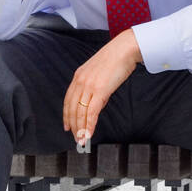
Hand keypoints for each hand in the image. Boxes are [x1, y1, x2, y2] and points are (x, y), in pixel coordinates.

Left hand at [62, 29, 142, 144]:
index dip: (67, 115)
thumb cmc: (116, 60)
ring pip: (80, 112)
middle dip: (73, 126)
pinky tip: (89, 134)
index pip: (68, 100)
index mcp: (78, 76)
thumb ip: (95, 89)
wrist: (124, 49)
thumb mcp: (99, 74)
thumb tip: (95, 106)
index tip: (67, 126)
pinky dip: (89, 125)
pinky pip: (91, 112)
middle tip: (76, 138)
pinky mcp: (99, 90)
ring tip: (82, 140)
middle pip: (72, 109)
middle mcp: (80, 82)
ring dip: (80, 129)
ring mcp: (89, 86)